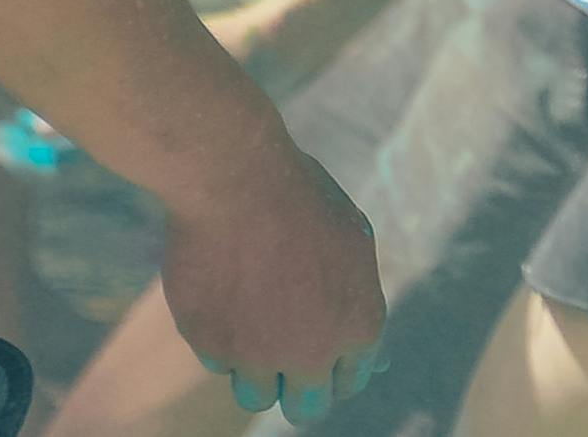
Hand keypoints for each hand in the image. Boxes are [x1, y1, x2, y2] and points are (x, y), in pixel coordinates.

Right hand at [159, 128, 384, 420]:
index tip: (320, 360)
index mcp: (360, 325)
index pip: (350, 381)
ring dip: (255, 369)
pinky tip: (224, 294)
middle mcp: (313, 352)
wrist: (237, 179)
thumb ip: (359, 302)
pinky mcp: (212, 346)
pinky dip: (221, 339)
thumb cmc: (300, 199)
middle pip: (306, 408)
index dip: (334, 370)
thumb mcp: (352, 242)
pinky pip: (218, 362)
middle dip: (297, 389)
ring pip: (256, 395)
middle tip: (284, 360)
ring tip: (252, 319)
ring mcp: (259, 355)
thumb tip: (375, 362)